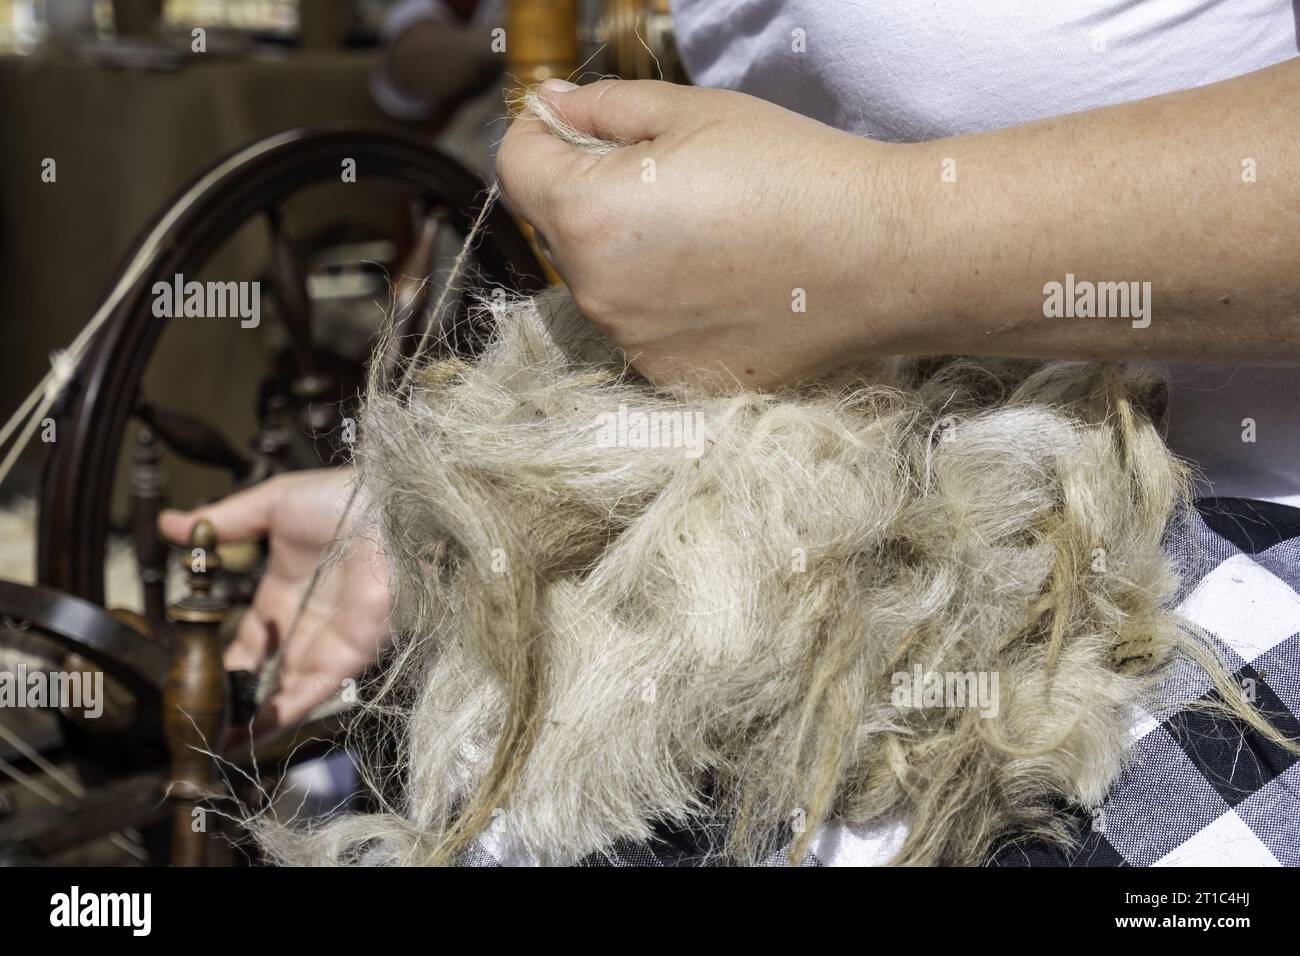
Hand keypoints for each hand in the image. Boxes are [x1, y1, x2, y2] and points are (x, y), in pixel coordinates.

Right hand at [159, 468, 389, 731]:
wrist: (392, 510)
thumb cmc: (343, 499)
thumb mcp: (273, 504)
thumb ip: (225, 522)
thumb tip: (169, 523)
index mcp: (286, 589)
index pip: (249, 636)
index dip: (222, 659)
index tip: (192, 680)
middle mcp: (308, 621)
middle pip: (266, 673)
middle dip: (236, 702)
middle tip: (199, 728)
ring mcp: (330, 640)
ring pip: (287, 691)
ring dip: (254, 720)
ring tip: (216, 747)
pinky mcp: (351, 654)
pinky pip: (313, 693)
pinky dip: (284, 716)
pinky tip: (251, 736)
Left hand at [496, 79, 924, 388]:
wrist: (880, 257)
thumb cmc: (792, 173)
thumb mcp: (693, 113)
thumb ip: (603, 108)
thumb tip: (549, 108)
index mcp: (587, 215)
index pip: (514, 165)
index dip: (544, 135)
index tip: (585, 129)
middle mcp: (594, 292)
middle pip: (559, 230)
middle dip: (594, 199)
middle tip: (676, 183)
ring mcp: (632, 345)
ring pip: (602, 284)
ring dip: (631, 258)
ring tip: (713, 238)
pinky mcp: (672, 379)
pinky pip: (643, 331)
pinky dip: (666, 307)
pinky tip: (726, 285)